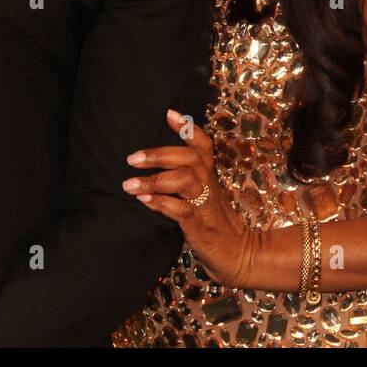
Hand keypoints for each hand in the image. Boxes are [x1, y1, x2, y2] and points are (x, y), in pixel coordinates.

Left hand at [122, 109, 259, 287]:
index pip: (203, 144)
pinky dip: (161, 203)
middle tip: (132, 158)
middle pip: (190, 157)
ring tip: (129, 185)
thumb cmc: (213, 221)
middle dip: (159, 154)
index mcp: (209, 175)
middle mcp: (209, 184)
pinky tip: (143, 201)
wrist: (237, 253)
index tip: (169, 113)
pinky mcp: (200, 225)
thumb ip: (186, 177)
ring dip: (155, 180)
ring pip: (185, 180)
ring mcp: (205, 204)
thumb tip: (155, 163)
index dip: (188, 128)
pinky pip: (181, 210)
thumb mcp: (203, 194)